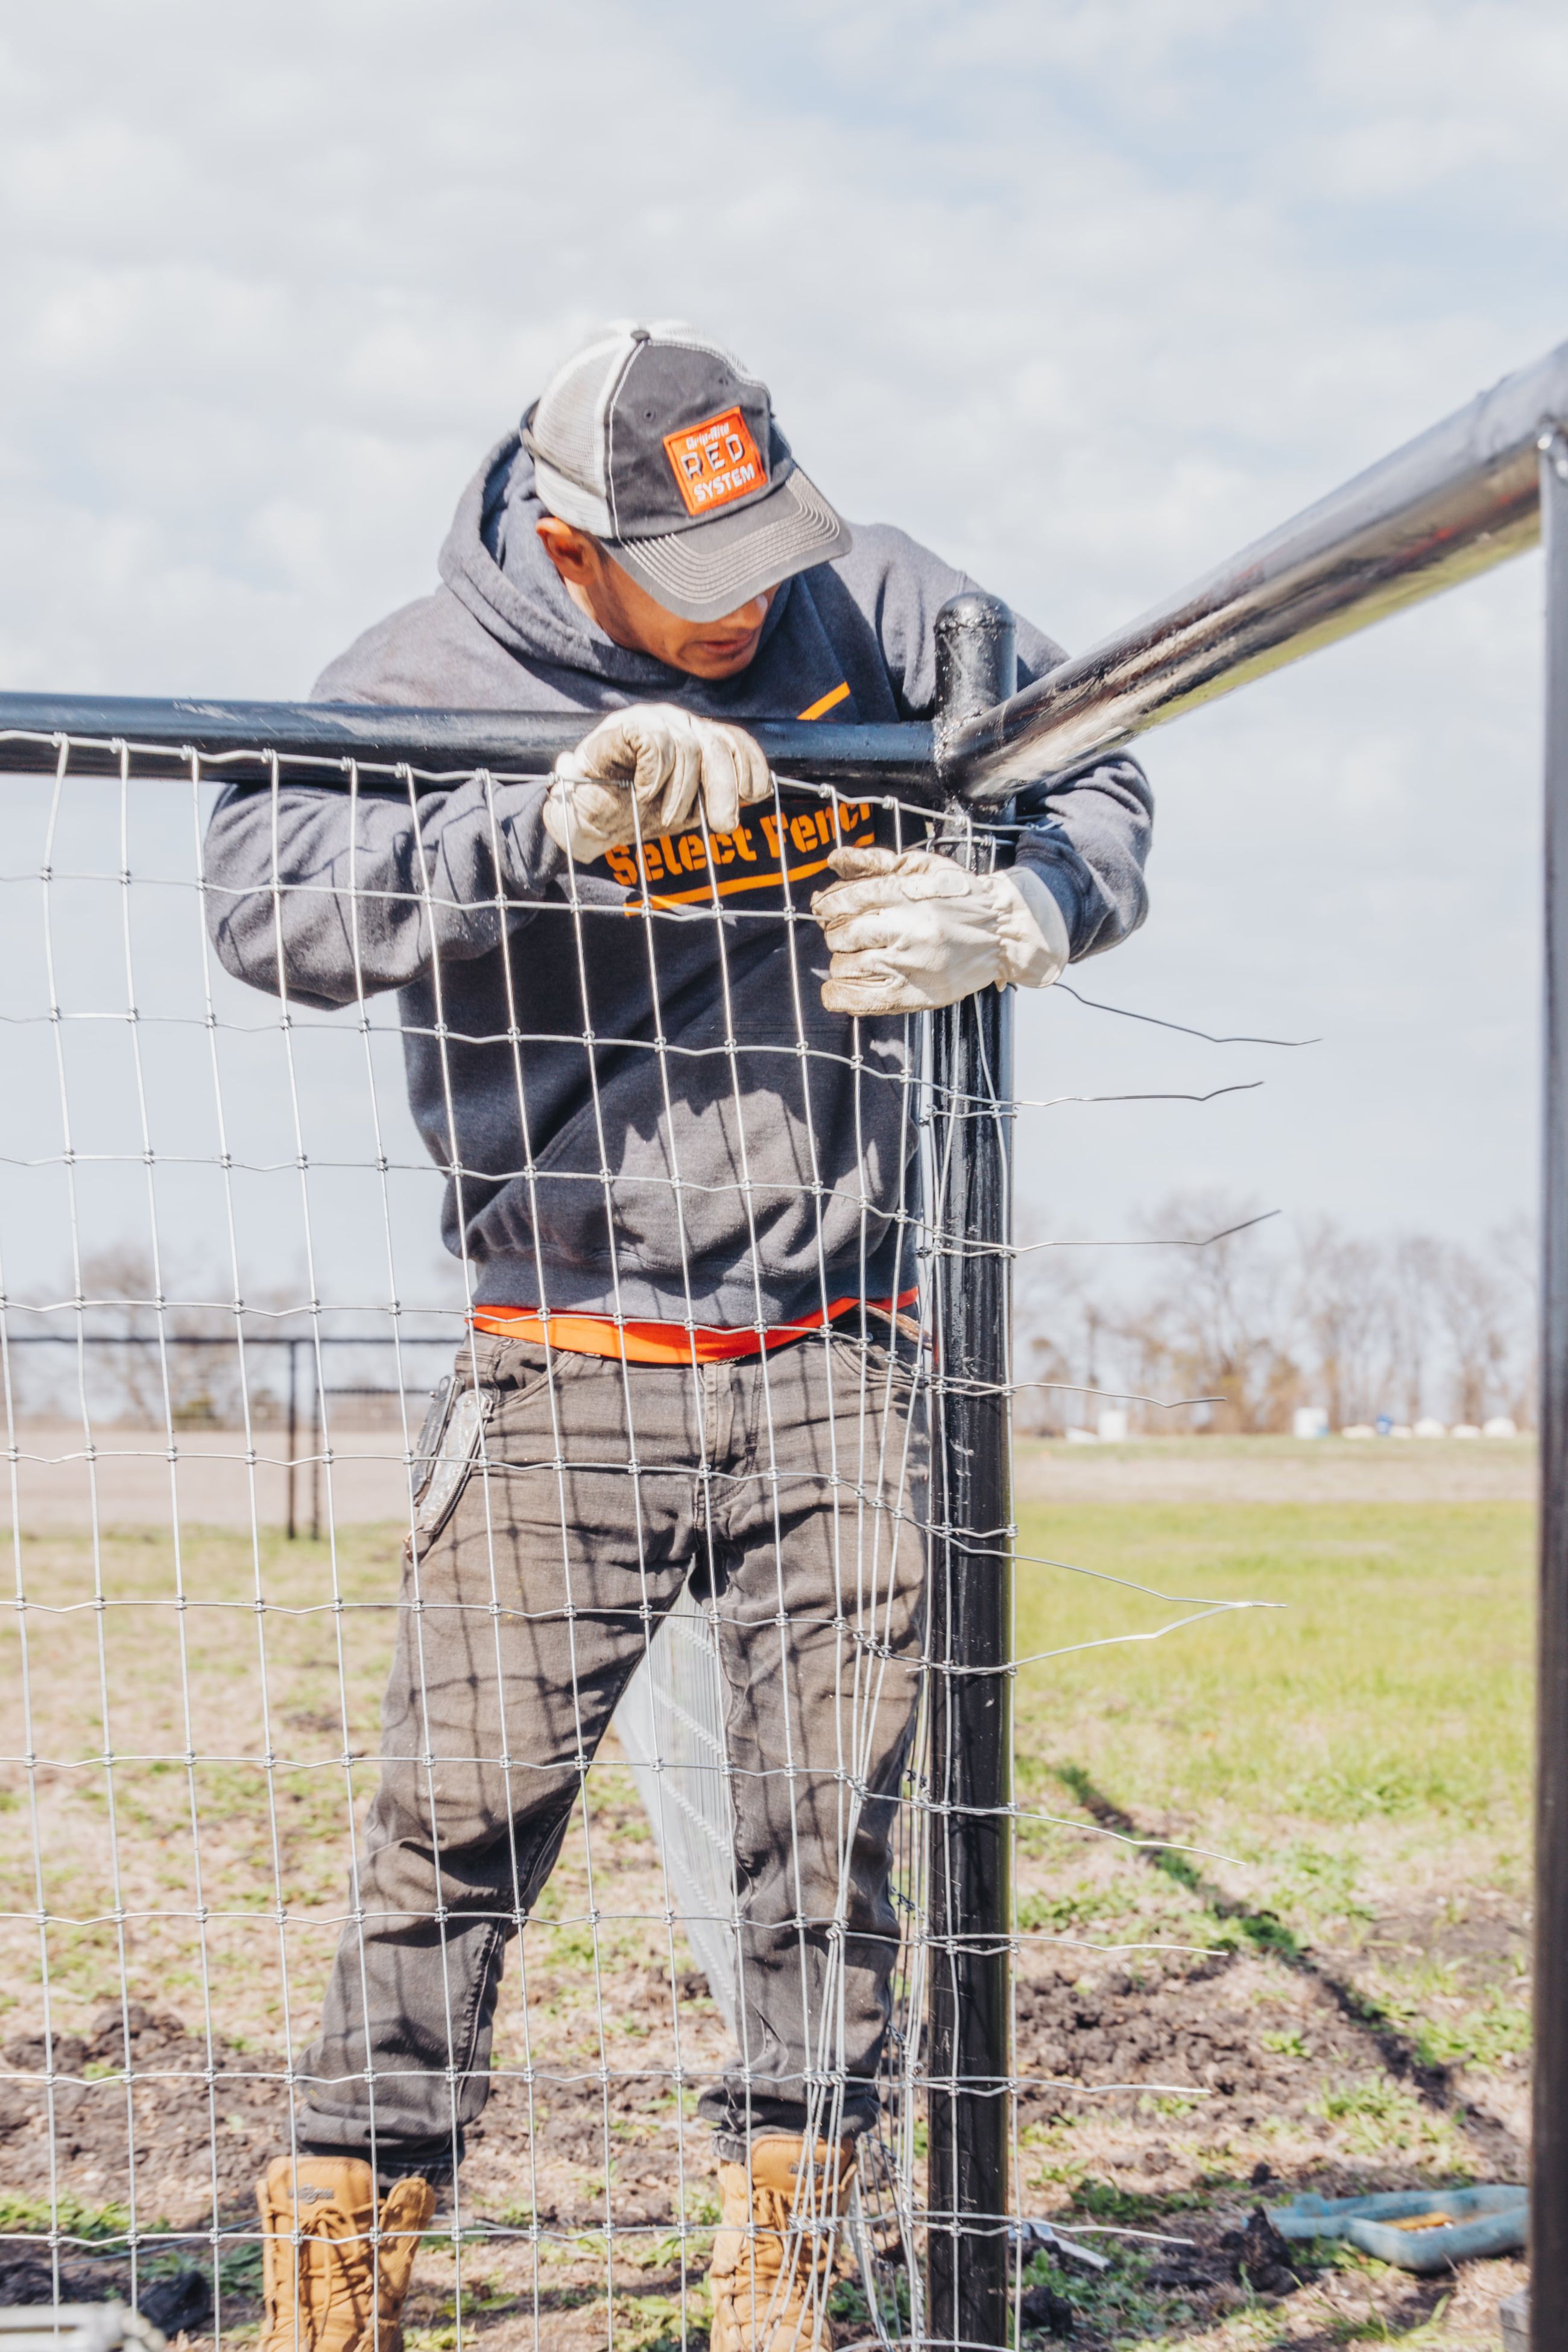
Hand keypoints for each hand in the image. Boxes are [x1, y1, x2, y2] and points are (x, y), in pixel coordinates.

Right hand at [543, 704, 771, 863]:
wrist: (589, 822)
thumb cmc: (638, 813)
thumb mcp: (688, 806)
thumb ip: (717, 793)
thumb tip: (758, 791)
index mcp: (696, 737)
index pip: (734, 740)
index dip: (751, 765)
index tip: (755, 795)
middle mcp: (677, 722)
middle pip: (715, 746)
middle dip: (723, 789)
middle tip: (723, 825)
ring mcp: (649, 719)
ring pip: (687, 749)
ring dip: (681, 793)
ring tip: (666, 817)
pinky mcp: (621, 726)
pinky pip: (654, 742)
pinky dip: (655, 774)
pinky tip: (644, 793)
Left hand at [811, 845, 1068, 1014]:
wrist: (1001, 931)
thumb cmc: (959, 896)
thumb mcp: (921, 866)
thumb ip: (874, 861)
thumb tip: (834, 860)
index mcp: (901, 896)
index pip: (841, 902)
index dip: (828, 906)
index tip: (829, 909)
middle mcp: (902, 930)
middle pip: (840, 935)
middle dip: (838, 932)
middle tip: (850, 932)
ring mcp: (905, 965)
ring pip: (844, 966)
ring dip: (842, 960)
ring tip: (856, 955)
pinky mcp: (912, 994)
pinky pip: (858, 1000)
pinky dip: (838, 995)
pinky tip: (837, 989)